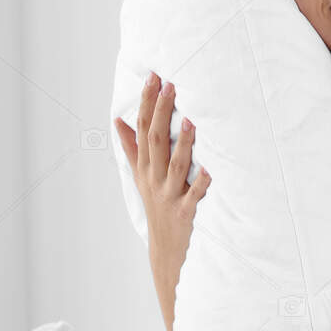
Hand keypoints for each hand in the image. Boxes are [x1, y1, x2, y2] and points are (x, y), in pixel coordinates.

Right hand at [115, 72, 210, 330]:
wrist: (167, 253)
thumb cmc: (159, 210)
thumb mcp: (142, 179)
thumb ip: (133, 149)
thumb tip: (119, 119)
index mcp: (145, 169)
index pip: (142, 130)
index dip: (146, 103)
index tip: (153, 77)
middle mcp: (154, 181)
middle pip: (156, 141)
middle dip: (162, 112)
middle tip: (169, 83)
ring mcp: (170, 197)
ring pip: (175, 165)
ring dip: (183, 142)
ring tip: (191, 118)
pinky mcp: (186, 214)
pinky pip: (196, 196)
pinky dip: (203, 182)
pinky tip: (211, 168)